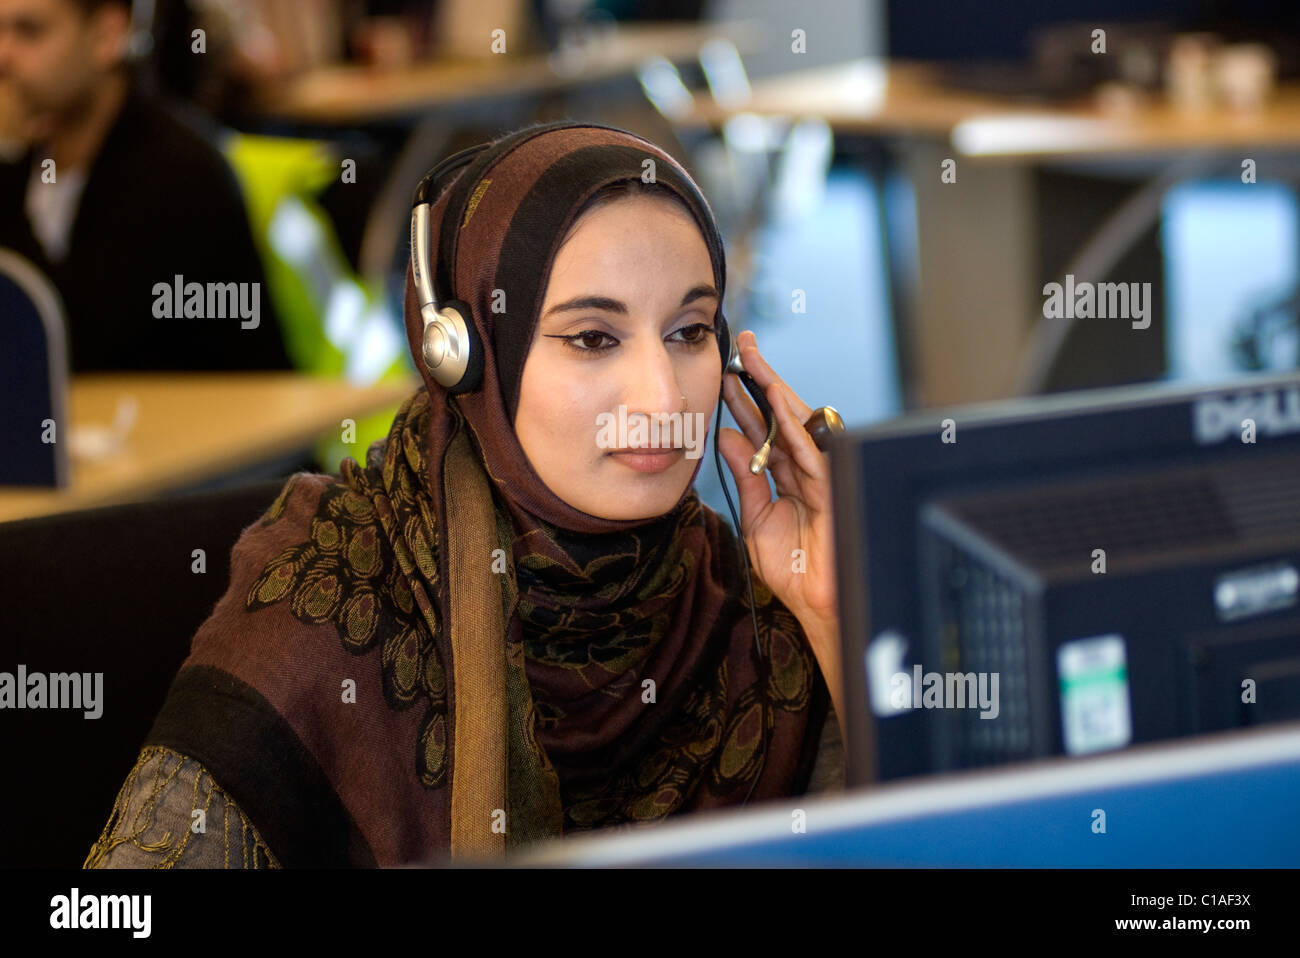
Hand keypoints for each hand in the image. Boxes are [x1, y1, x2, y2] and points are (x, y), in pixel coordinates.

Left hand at [717, 330, 838, 645]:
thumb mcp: (758, 519)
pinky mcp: (834, 487)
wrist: (820, 604)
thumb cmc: (796, 570)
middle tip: (741, 347)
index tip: (726, 371)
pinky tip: (776, 403)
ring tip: (753, 364)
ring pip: (798, 424)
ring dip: (775, 393)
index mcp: (787, 475)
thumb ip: (747, 477)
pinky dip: (793, 426)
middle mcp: (805, 468)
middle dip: (761, 380)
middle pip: (782, 415)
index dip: (746, 399)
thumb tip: (729, 436)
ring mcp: (822, 474)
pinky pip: (811, 449)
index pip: (765, 428)